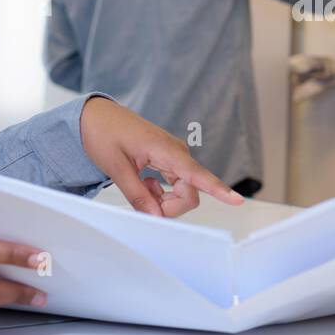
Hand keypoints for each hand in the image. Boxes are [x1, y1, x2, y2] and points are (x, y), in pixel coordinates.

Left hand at [79, 96, 243, 216]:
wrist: (97, 116)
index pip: (196, 175)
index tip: (238, 200)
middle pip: (189, 194)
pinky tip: (146, 183)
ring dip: (163, 200)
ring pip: (183, 192)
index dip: (218, 190)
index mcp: (165, 150)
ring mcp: (176, 156)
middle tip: (143, 201)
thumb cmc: (104, 135)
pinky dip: (162, 193)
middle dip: (169, 206)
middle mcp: (177, 153)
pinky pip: (177, 185)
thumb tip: (155, 217)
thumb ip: (137, 194)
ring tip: (141, 186)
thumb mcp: (116, 167)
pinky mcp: (171, 160)